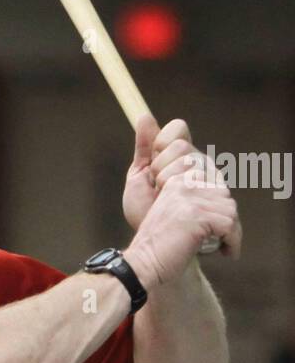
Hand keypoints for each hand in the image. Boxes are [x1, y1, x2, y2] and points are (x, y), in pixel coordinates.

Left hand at [123, 114, 227, 230]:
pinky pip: (208, 190)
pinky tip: (184, 215)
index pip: (178, 129)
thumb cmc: (147, 213)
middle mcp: (204, 166)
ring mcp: (215, 186)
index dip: (161, 144)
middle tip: (160, 192)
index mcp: (186, 156)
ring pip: (194, 168)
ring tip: (171, 205)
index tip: (152, 167)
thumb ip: (144, 149)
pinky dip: (188, 204)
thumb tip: (145, 116)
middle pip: (184, 148)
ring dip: (172, 190)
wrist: (153, 247)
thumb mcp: (139, 179)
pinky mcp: (223, 211)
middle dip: (162, 172)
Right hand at [126, 167, 241, 287]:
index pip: (215, 185)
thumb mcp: (174, 214)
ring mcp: (191, 200)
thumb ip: (194, 203)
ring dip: (233, 233)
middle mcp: (184, 186)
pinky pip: (229, 225)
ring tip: (225, 247)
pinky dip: (233, 242)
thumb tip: (226, 204)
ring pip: (230, 211)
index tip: (219, 227)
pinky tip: (226, 253)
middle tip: (224, 239)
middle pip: (225, 197)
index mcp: (177, 182)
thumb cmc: (159, 246)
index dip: (220, 208)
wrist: (143, 263)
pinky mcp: (198, 216)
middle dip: (228, 220)